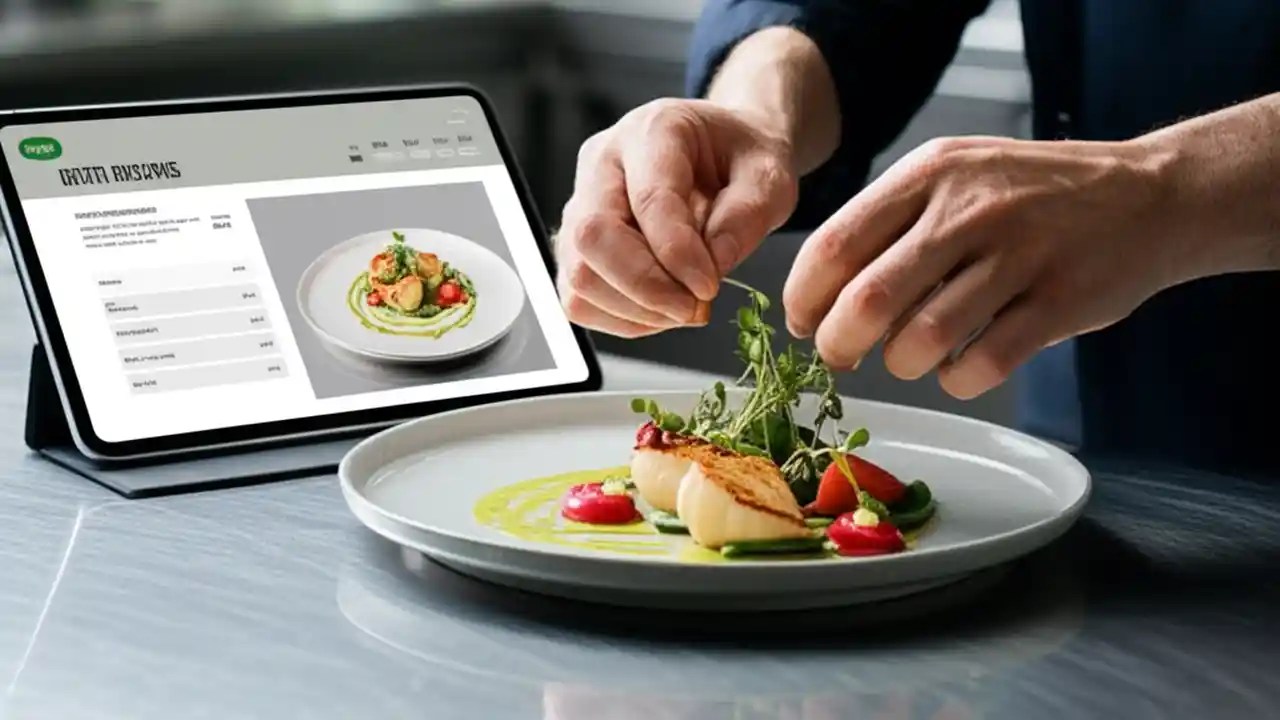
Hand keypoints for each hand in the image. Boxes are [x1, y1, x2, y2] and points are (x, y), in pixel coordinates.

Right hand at [555, 98, 798, 337]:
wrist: (723, 153)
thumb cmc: (741, 159)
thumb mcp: (769, 176)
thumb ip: (746, 217)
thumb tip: (712, 267)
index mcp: (653, 130)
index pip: (649, 200)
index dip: (677, 254)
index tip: (709, 288)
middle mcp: (602, 162)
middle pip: (592, 238)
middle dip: (646, 288)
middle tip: (695, 307)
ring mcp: (581, 204)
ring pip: (579, 276)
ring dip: (635, 310)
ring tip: (685, 308)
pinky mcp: (577, 246)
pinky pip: (580, 300)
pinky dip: (622, 318)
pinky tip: (661, 311)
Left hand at [783, 135, 1181, 398]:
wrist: (1147, 196)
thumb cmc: (1029, 195)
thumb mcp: (954, 175)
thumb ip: (887, 222)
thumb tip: (816, 298)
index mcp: (929, 174)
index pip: (834, 245)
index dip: (804, 298)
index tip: (803, 322)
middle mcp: (969, 210)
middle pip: (868, 300)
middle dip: (839, 344)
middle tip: (841, 356)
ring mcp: (1019, 255)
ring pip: (923, 339)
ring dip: (901, 365)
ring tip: (908, 358)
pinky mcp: (1060, 302)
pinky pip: (982, 365)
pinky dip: (956, 381)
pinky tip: (958, 369)